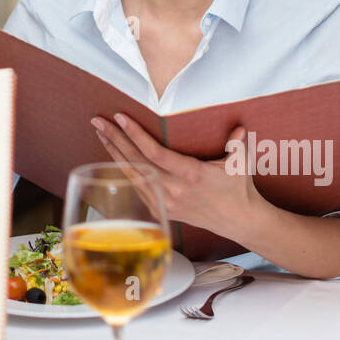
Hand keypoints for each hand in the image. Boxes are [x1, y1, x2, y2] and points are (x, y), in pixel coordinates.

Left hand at [91, 114, 262, 244]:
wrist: (238, 221)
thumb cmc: (238, 188)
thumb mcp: (240, 164)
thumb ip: (237, 144)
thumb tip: (238, 128)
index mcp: (192, 175)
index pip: (155, 153)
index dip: (135, 135)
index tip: (121, 118)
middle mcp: (176, 190)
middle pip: (137, 162)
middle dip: (115, 139)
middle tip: (98, 122)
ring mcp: (167, 202)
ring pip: (133, 175)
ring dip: (115, 154)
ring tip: (101, 134)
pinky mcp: (164, 211)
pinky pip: (138, 188)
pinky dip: (124, 171)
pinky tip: (114, 157)